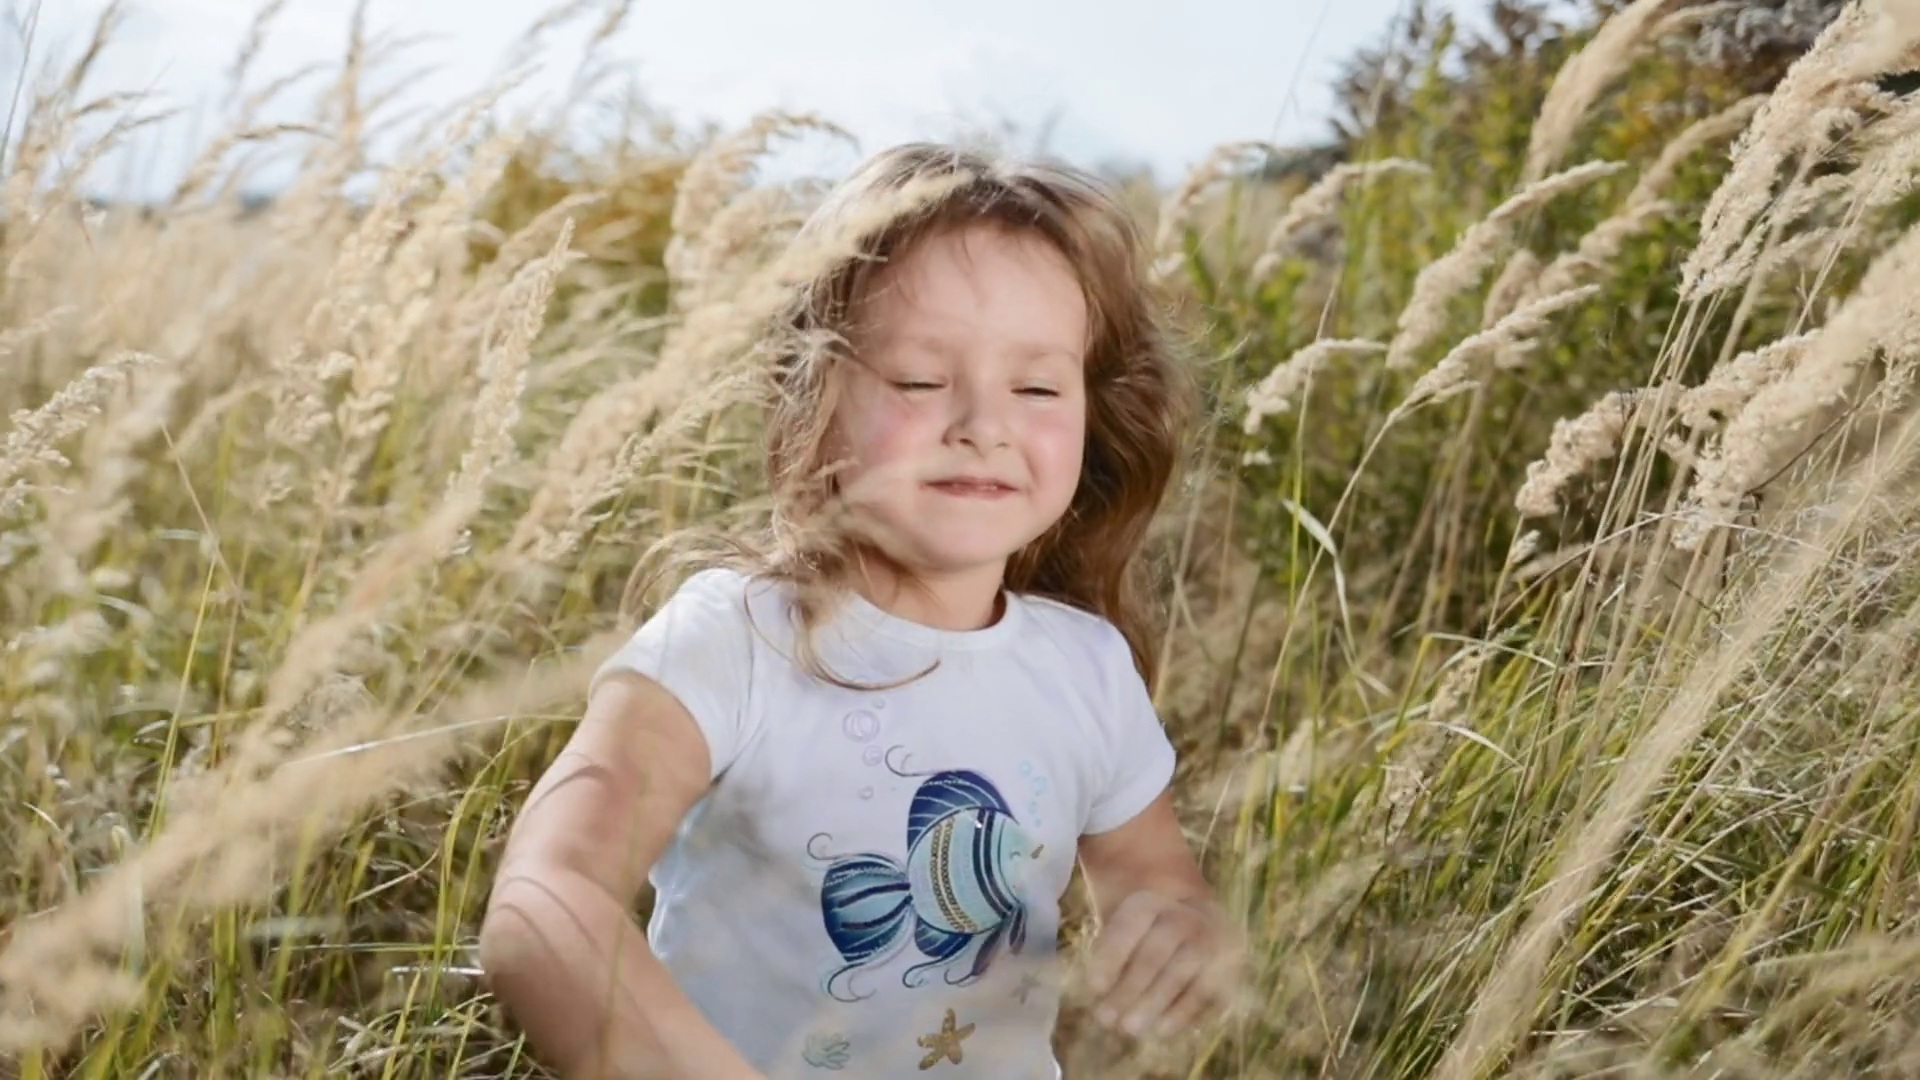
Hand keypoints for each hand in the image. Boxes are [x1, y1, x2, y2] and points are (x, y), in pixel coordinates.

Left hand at [1085, 889, 1240, 1038]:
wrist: (1196, 923)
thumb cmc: (1145, 935)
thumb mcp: (1124, 934)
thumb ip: (1111, 957)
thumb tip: (1098, 994)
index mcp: (1150, 903)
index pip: (1129, 926)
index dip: (1111, 957)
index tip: (1093, 988)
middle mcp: (1183, 916)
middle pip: (1154, 954)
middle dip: (1128, 989)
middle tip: (1105, 1019)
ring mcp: (1209, 940)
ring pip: (1179, 973)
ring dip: (1152, 1004)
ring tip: (1128, 1029)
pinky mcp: (1228, 965)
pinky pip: (1204, 991)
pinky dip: (1182, 1012)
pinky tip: (1161, 1030)